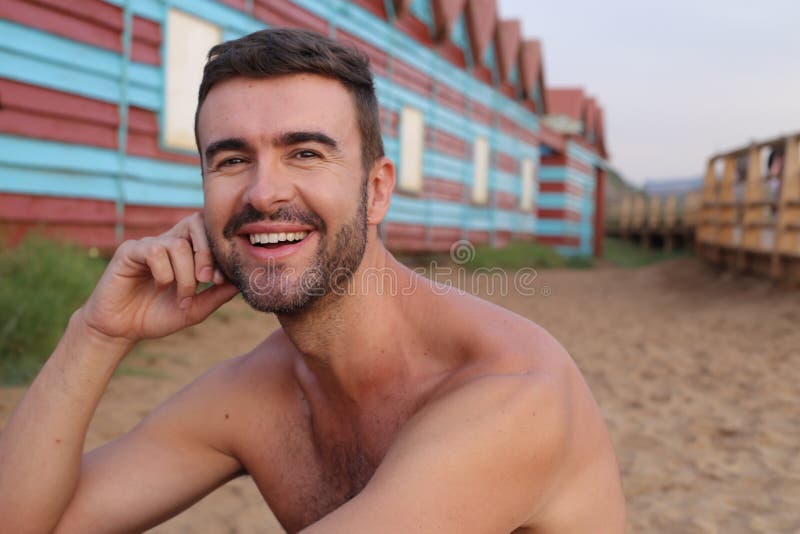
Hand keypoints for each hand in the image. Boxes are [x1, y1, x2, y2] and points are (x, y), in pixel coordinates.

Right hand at [78, 213, 238, 345]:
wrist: (122, 330)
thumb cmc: (157, 317)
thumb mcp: (194, 309)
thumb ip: (217, 295)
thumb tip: (241, 282)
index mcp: (185, 251)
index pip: (208, 231)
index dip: (220, 252)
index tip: (222, 281)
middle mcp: (167, 242)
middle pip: (196, 223)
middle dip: (207, 253)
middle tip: (208, 281)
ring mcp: (148, 244)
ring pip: (178, 244)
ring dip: (186, 274)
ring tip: (182, 296)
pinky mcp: (129, 251)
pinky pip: (155, 251)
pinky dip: (165, 272)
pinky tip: (161, 286)